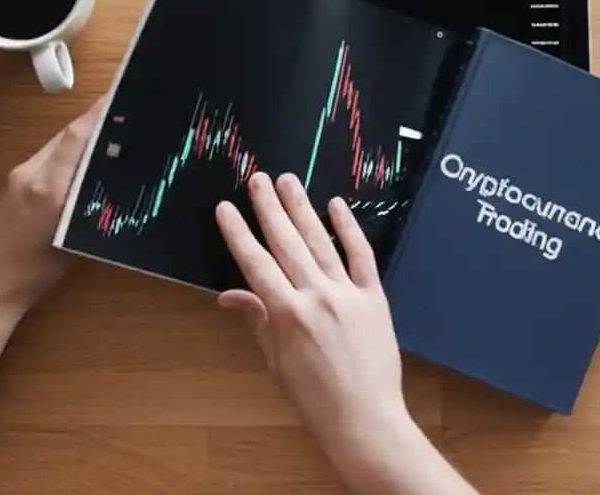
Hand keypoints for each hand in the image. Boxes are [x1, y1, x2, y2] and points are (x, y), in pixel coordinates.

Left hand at [0, 95, 105, 320]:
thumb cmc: (35, 273)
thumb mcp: (76, 240)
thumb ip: (91, 205)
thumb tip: (113, 179)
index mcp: (48, 189)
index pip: (76, 138)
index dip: (98, 114)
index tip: (119, 96)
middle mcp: (30, 175)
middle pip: (66, 136)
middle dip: (94, 121)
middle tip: (123, 111)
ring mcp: (18, 177)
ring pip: (56, 146)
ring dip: (81, 137)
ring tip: (110, 133)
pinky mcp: (13, 184)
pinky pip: (46, 158)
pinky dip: (67, 154)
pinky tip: (83, 161)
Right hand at [215, 173, 411, 465]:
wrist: (364, 420)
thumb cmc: (313, 399)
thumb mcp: (276, 362)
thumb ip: (258, 320)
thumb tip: (230, 295)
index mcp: (287, 315)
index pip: (256, 263)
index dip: (238, 233)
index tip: (225, 207)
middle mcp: (316, 297)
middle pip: (287, 243)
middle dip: (269, 208)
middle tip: (257, 178)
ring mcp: (347, 294)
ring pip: (320, 242)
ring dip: (302, 208)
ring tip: (288, 181)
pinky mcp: (374, 297)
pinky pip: (361, 255)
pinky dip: (348, 228)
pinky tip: (337, 205)